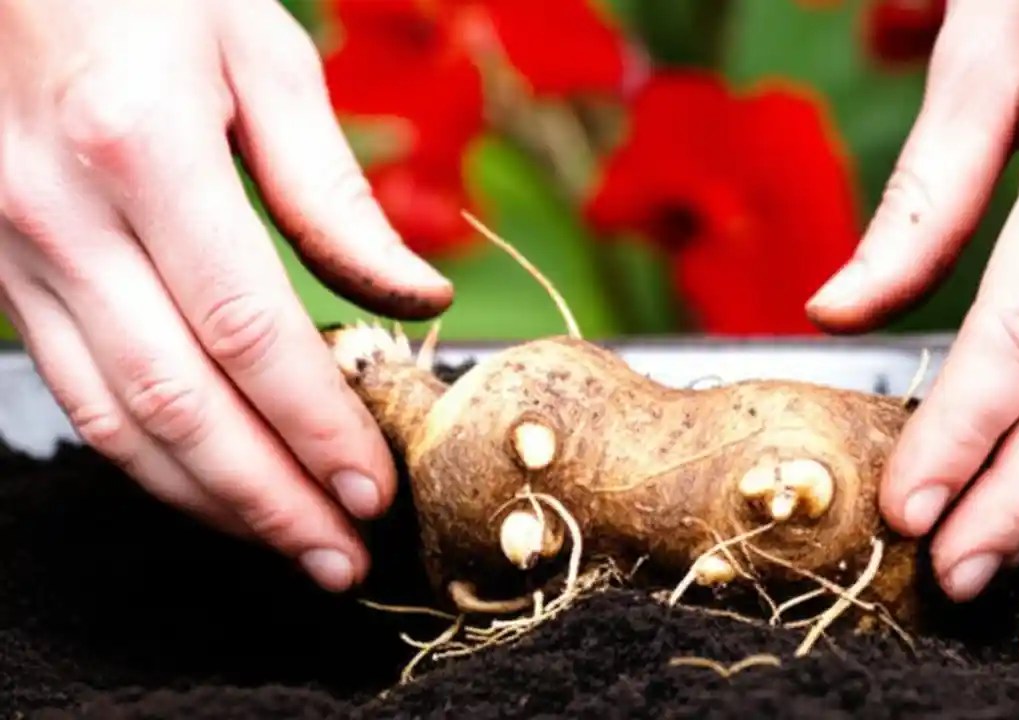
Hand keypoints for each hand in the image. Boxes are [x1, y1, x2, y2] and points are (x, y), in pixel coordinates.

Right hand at [0, 0, 452, 590]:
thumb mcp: (260, 56)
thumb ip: (333, 192)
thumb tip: (414, 299)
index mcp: (143, 152)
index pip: (248, 332)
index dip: (315, 425)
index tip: (374, 486)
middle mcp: (63, 216)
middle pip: (179, 401)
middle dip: (270, 496)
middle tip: (340, 554)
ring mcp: (13, 250)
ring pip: (115, 417)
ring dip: (209, 498)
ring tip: (288, 544)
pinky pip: (75, 389)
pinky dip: (146, 455)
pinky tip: (207, 485)